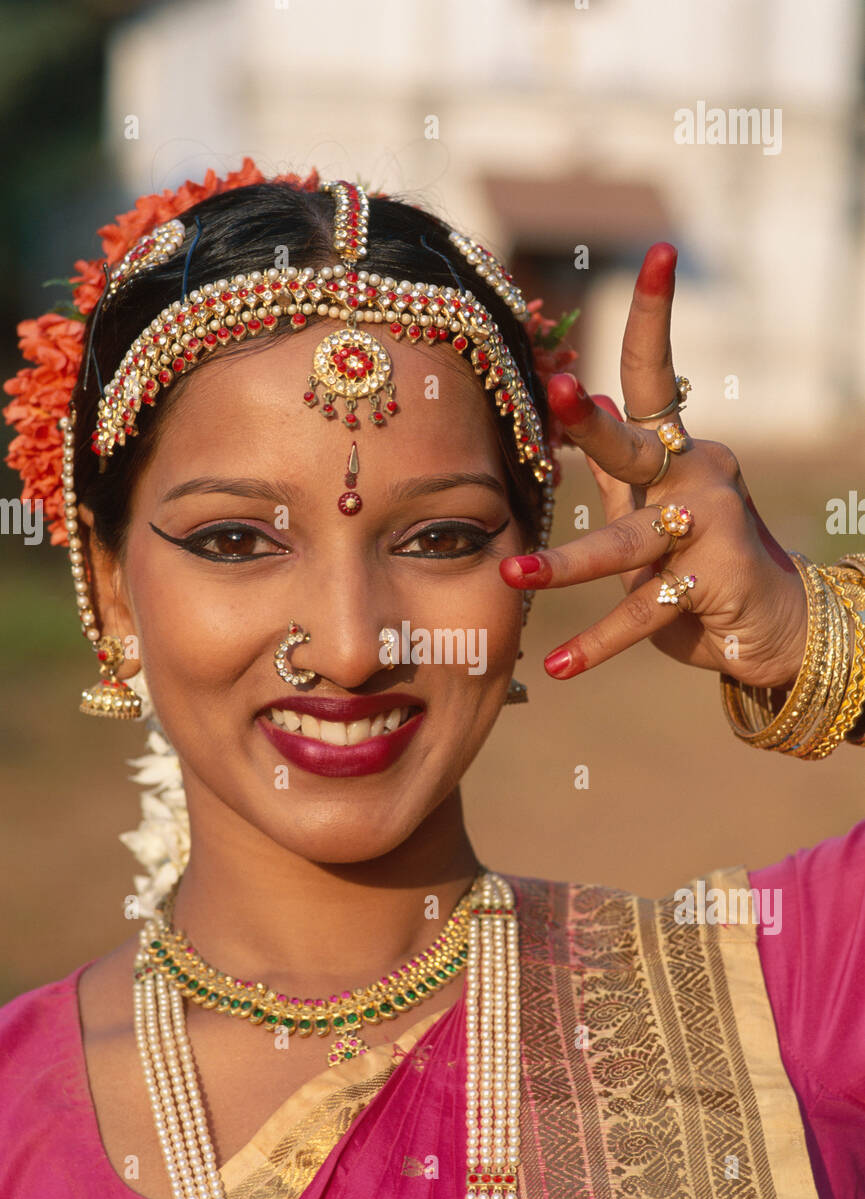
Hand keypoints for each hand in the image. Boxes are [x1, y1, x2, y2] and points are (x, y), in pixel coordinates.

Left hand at [501, 243, 807, 688]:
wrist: (772, 625)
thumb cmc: (699, 562)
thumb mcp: (653, 512)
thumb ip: (618, 470)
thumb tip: (585, 404)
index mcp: (676, 454)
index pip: (657, 378)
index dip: (653, 317)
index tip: (656, 251)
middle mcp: (696, 479)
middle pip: (635, 448)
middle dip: (593, 426)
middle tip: (558, 392)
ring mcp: (706, 532)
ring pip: (627, 542)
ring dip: (567, 562)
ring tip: (512, 572)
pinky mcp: (710, 585)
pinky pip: (642, 613)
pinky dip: (597, 644)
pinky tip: (556, 668)